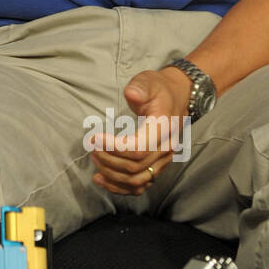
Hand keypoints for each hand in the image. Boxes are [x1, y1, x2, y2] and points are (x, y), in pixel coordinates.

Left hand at [89, 68, 192, 195]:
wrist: (177, 98)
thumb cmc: (158, 90)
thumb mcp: (149, 81)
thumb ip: (140, 87)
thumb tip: (132, 94)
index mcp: (163, 128)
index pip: (138, 148)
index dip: (113, 147)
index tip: (94, 137)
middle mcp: (165, 148)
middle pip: (134, 166)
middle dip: (107, 158)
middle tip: (91, 144)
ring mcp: (163, 161)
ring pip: (136, 180)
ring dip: (111, 174)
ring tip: (95, 158)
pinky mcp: (156, 167)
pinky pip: (139, 186)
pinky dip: (119, 187)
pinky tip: (101, 179)